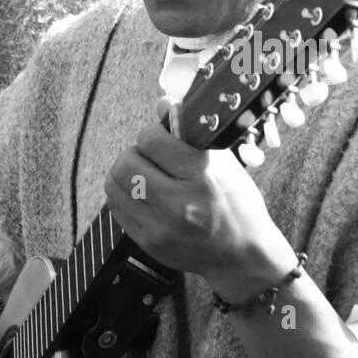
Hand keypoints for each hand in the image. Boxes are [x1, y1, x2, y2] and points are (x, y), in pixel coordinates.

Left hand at [104, 123, 294, 300]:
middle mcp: (179, 204)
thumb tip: (161, 102)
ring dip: (125, 173)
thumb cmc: (236, 202)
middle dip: (135, 153)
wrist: (243, 256)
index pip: (151, 140)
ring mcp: (161, 227)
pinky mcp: (149, 243)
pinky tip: (144, 194)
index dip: (152, 133)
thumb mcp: (223, 161)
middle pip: (126, 162)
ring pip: (114, 184)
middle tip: (150, 157)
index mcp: (201, 176)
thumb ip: (189, 131)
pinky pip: (117, 208)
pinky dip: (125, 195)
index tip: (161, 137)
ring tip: (144, 174)